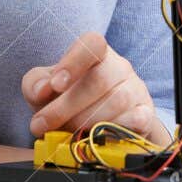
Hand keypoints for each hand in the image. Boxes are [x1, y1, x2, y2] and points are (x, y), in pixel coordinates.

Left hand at [21, 32, 169, 144]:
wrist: (104, 122)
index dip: (73, 63)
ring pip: (116, 102)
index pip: (92, 44)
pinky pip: (138, 120)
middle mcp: (119, 66)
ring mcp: (135, 89)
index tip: (55, 85)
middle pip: (99, 80)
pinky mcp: (146, 113)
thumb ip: (35, 84)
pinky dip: (115, 130)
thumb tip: (42, 90)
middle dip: (66, 107)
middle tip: (41, 125)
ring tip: (65, 134)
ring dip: (85, 123)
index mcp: (96, 53)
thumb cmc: (70, 99)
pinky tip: (98, 136)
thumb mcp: (46, 88)